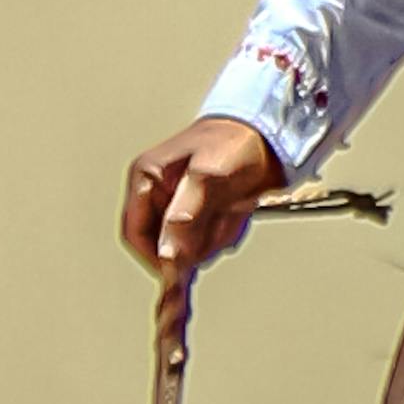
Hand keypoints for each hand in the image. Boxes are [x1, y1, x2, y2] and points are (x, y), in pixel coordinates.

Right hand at [123, 113, 284, 273]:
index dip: (156, 256)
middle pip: (165, 245)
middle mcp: (159, 194)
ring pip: (191, 246)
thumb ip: (186, 217)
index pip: (136, 233)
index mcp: (147, 177)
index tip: (180, 270)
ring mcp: (181, 205)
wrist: (267, 133)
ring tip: (233, 207)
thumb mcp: (208, 176)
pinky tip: (235, 213)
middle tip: (221, 219)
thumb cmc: (235, 141)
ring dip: (216, 234)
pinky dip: (225, 233)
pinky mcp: (202, 214)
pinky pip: (208, 241)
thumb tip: (167, 254)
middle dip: (196, 242)